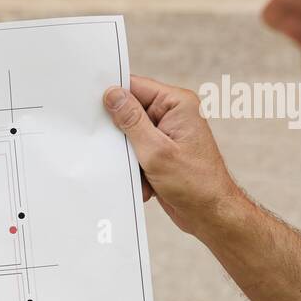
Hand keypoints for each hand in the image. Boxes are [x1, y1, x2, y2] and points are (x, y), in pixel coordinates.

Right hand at [102, 75, 247, 236]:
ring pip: (129, 135)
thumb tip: (113, 94)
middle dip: (121, 133)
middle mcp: (172, 115)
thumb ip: (131, 121)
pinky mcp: (161, 151)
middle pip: (130, 111)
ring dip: (129, 155)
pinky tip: (145, 181)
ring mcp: (166, 134)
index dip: (113, 94)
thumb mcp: (156, 150)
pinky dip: (135, 167)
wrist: (210, 214)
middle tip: (120, 148)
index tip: (90, 103)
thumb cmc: (195, 183)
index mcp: (177, 104)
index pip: (136, 87)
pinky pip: (135, 152)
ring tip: (140, 170)